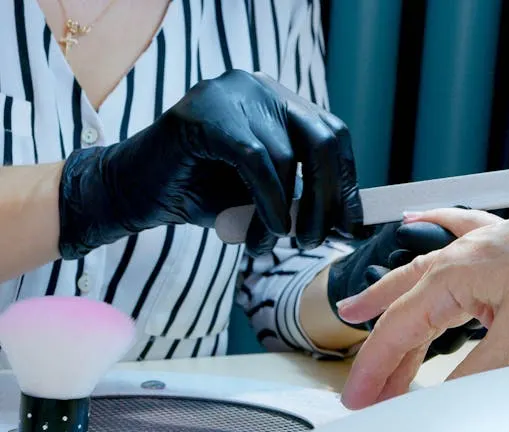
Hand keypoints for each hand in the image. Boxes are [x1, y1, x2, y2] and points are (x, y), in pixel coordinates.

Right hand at [57, 69, 365, 258]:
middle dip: (328, 199)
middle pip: (322, 140)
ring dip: (288, 212)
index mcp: (279, 101)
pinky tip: (261, 233)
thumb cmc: (202, 196)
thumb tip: (352, 225)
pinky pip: (256, 160)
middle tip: (317, 241)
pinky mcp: (206, 113)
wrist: (132, 192)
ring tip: (272, 242)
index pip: (332, 136)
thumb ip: (303, 200)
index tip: (349, 229)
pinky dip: (267, 202)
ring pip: (288, 156)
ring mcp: (231, 93)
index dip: (346, 185)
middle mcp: (259, 86)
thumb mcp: (265, 198)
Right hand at [336, 194, 508, 408]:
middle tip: (363, 383)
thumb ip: (478, 373)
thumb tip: (444, 401)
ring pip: (424, 276)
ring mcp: (485, 247)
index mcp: (453, 275)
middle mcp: (461, 256)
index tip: (358, 398)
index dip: (374, 368)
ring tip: (361, 309)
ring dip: (393, 299)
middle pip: (405, 306)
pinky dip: (432, 229)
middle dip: (380, 348)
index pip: (397, 329)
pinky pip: (457, 232)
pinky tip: (419, 219)